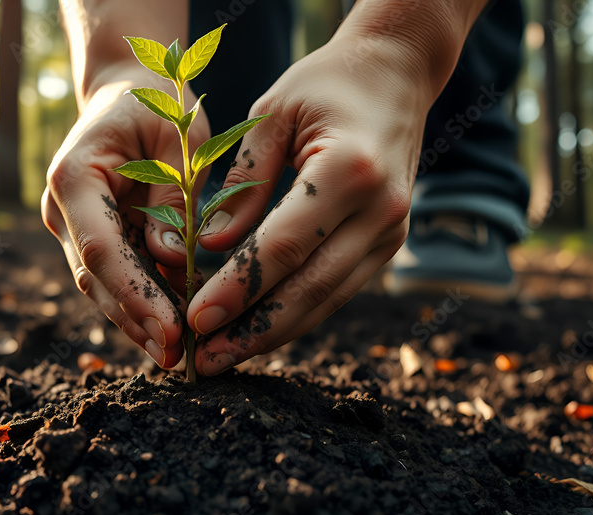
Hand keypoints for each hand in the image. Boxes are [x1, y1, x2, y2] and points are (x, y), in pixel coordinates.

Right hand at [41, 62, 210, 368]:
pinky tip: (167, 329)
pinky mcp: (90, 234)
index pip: (100, 248)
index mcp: (74, 176)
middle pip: (96, 277)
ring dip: (135, 320)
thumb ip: (171, 199)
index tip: (170, 332)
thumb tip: (170, 262)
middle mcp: (63, 207)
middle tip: (175, 358)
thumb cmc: (155, 104)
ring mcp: (71, 224)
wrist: (125, 88)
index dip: (135, 296)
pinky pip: (113, 276)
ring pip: (100, 285)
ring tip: (174, 354)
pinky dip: (138, 302)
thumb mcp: (175, 139)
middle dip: (135, 320)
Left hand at [188, 36, 431, 374]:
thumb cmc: (325, 84)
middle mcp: (380, 210)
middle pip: (309, 289)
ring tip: (223, 357)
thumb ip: (242, 183)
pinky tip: (256, 331)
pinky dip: (296, 314)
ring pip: (325, 300)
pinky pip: (336, 289)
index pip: (282, 248)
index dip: (236, 289)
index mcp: (349, 171)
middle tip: (203, 362)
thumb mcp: (272, 114)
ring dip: (272, 334)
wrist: (397, 74)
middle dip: (251, 331)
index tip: (195, 319)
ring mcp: (391, 233)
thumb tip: (209, 249)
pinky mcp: (388, 243)